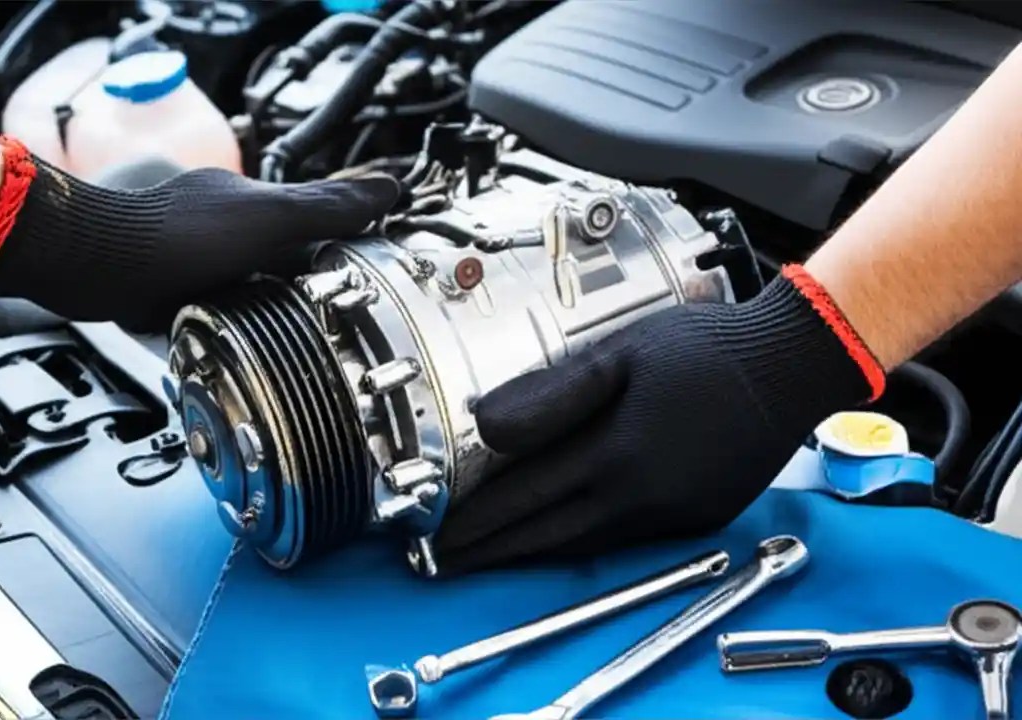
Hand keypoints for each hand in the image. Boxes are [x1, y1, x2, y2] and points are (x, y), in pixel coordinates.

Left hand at [0, 139, 398, 328]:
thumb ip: (326, 208)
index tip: (379, 254)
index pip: (317, 213)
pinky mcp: (180, 300)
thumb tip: (387, 189)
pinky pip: (226, 316)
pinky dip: (244, 329)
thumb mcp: (268, 218)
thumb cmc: (174, 238)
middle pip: (290, 256)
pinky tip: (261, 346)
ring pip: (259, 289)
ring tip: (317, 335)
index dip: (349, 231)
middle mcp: (228, 230)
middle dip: (318, 279)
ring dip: (282, 309)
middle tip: (355, 307)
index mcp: (253, 201)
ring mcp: (202, 265)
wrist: (98, 271)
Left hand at [433, 268, 885, 574]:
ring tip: (496, 556)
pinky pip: (624, 542)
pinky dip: (582, 546)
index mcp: (616, 454)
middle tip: (450, 561)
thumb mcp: (622, 353)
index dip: (479, 520)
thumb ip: (552, 393)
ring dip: (535, 554)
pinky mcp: (698, 518)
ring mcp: (672, 514)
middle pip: (548, 536)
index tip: (440, 535)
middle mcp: (642, 497)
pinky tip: (565, 539)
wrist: (792, 365)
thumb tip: (488, 423)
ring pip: (585, 545)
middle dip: (494, 551)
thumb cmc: (709, 349)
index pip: (526, 497)